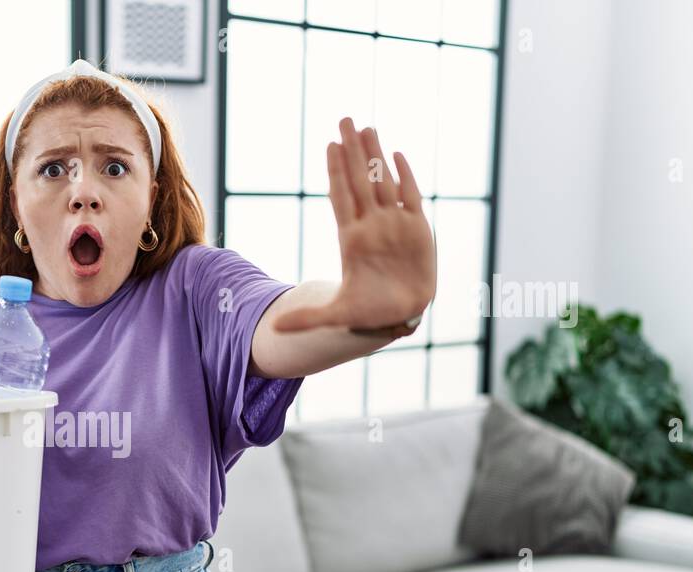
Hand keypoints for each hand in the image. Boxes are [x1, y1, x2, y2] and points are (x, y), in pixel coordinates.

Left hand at [272, 117, 435, 332]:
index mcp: (351, 240)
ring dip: (376, 155)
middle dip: (353, 150)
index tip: (329, 145)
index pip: (341, 198)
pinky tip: (399, 155)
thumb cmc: (367, 312)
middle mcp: (372, 226)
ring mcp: (394, 224)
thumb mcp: (335, 317)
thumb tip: (274, 331)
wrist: (399, 314)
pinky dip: (406, 177)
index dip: (336, 172)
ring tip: (368, 127)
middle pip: (360, 181)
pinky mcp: (417, 229)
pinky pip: (410, 197)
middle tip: (345, 119)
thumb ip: (307, 319)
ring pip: (384, 182)